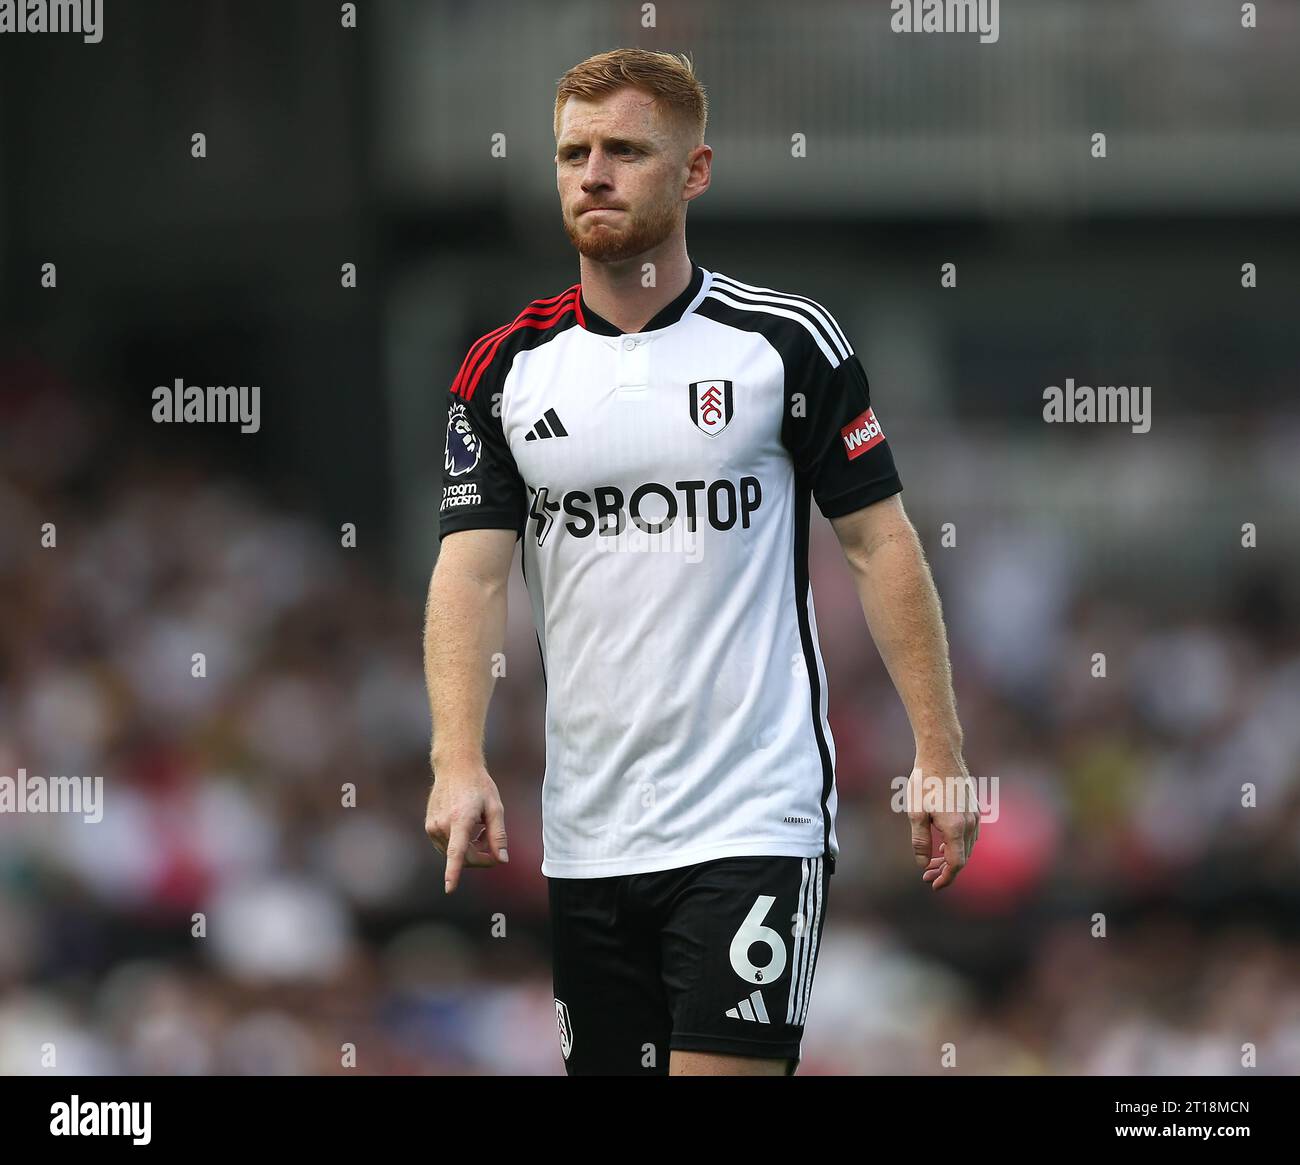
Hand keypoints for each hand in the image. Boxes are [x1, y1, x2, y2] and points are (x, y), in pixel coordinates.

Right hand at [425, 761, 508, 892]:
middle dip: (481, 857)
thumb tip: (501, 860)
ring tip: (480, 829)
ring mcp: (433, 827)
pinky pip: (447, 846)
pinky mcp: (429, 827)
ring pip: (454, 854)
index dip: (454, 872)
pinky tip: (468, 827)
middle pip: (463, 857)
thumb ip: (498, 836)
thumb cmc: (479, 786)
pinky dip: (459, 844)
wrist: (455, 768)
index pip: (457, 851)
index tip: (449, 888)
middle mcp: (443, 825)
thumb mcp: (495, 808)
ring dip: (470, 850)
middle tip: (493, 846)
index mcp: (460, 819)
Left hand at [906, 762, 979, 891]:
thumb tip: (923, 864)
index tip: (932, 885)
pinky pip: (970, 835)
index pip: (956, 864)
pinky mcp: (974, 808)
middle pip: (962, 858)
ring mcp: (975, 815)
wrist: (941, 754)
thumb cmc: (925, 781)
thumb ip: (920, 841)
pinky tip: (943, 845)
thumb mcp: (916, 813)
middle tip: (927, 876)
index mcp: (956, 828)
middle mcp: (971, 824)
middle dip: (945, 871)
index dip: (945, 878)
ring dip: (951, 858)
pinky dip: (958, 845)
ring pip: (967, 847)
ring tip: (932, 861)